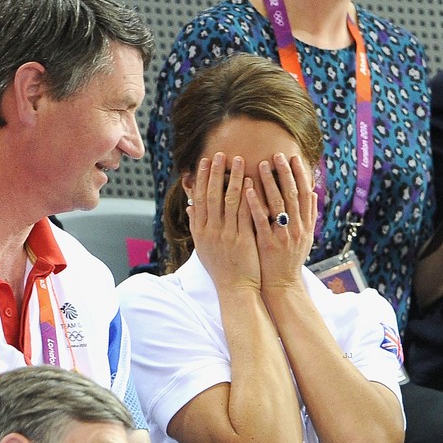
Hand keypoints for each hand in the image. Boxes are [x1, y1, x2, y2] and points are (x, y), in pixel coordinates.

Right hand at [189, 152, 261, 290]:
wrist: (235, 289)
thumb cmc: (221, 268)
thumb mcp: (203, 247)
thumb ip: (196, 225)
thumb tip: (190, 207)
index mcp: (200, 231)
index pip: (200, 198)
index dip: (202, 178)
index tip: (205, 161)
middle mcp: (211, 231)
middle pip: (212, 195)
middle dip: (216, 172)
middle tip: (220, 154)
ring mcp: (227, 234)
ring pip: (229, 200)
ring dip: (233, 178)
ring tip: (238, 160)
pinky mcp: (243, 239)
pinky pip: (245, 213)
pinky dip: (247, 196)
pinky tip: (252, 181)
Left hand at [251, 152, 315, 290]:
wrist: (282, 285)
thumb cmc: (290, 260)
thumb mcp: (306, 238)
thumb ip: (310, 215)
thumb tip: (313, 191)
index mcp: (306, 225)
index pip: (304, 195)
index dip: (300, 175)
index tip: (293, 158)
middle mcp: (297, 229)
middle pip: (292, 195)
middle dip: (284, 173)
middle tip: (277, 155)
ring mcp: (283, 236)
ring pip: (278, 205)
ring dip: (269, 183)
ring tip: (260, 165)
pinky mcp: (268, 244)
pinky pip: (261, 220)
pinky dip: (255, 203)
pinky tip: (248, 189)